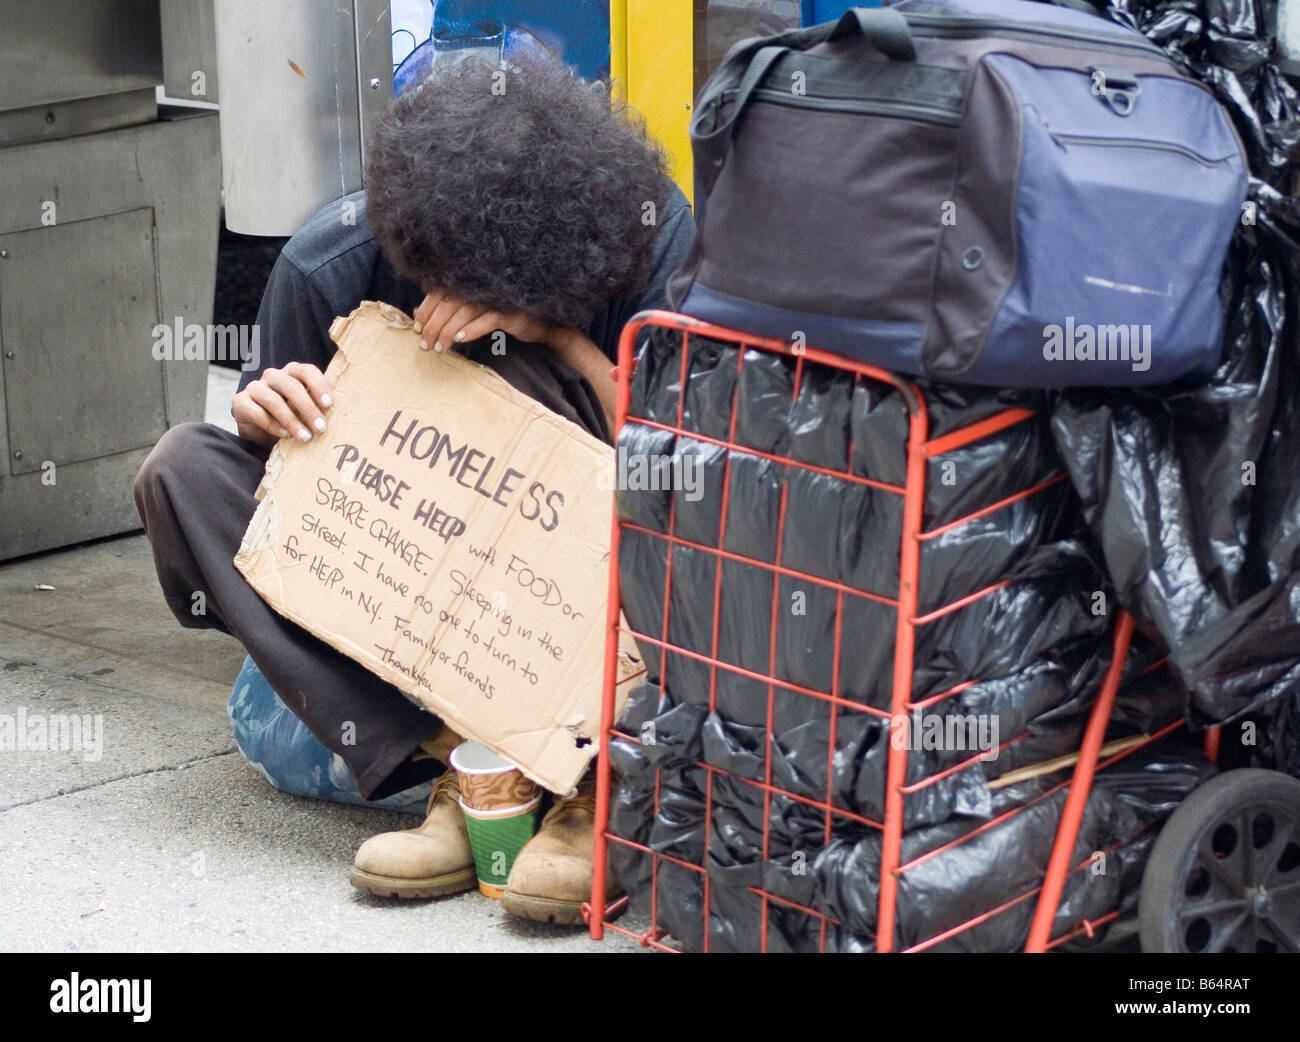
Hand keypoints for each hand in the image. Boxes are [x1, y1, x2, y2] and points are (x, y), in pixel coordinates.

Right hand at [231, 362, 332, 449]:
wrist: (262, 434)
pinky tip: (285, 436)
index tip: (329, 405)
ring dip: (292, 420)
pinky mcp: (240, 401)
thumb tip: (346, 415)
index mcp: (292, 373)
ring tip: (306, 437)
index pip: (307, 371)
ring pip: (273, 399)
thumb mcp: (306, 411)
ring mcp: (255, 387)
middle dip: (308, 408)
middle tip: (322, 428)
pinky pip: (257, 412)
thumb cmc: (293, 419)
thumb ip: (320, 406)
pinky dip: (273, 425)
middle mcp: (273, 376)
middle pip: (291, 386)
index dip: (319, 385)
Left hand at [413, 290, 556, 352]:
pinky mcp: (509, 312)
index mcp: (468, 284)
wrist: (540, 325)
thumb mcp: (474, 313)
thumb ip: (450, 311)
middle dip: (433, 326)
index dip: (425, 311)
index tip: (416, 329)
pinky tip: (461, 340)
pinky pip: (487, 319)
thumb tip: (420, 318)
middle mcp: (479, 288)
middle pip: (448, 304)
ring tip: (440, 348)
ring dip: (449, 331)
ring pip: (464, 313)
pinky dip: (472, 329)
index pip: (438, 293)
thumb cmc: (503, 317)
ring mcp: (494, 299)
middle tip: (425, 345)